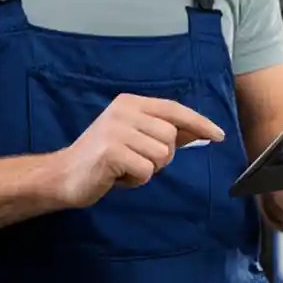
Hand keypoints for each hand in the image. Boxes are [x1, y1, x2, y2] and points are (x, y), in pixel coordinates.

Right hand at [55, 93, 224, 207]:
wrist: (64, 175)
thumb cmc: (104, 158)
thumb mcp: (135, 137)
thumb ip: (164, 131)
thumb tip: (201, 131)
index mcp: (130, 103)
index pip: (174, 110)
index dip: (199, 122)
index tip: (219, 135)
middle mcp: (124, 111)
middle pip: (171, 137)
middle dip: (162, 157)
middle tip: (137, 161)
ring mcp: (116, 130)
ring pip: (162, 155)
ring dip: (148, 169)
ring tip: (125, 168)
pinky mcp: (111, 151)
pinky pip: (146, 170)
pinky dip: (136, 180)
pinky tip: (117, 177)